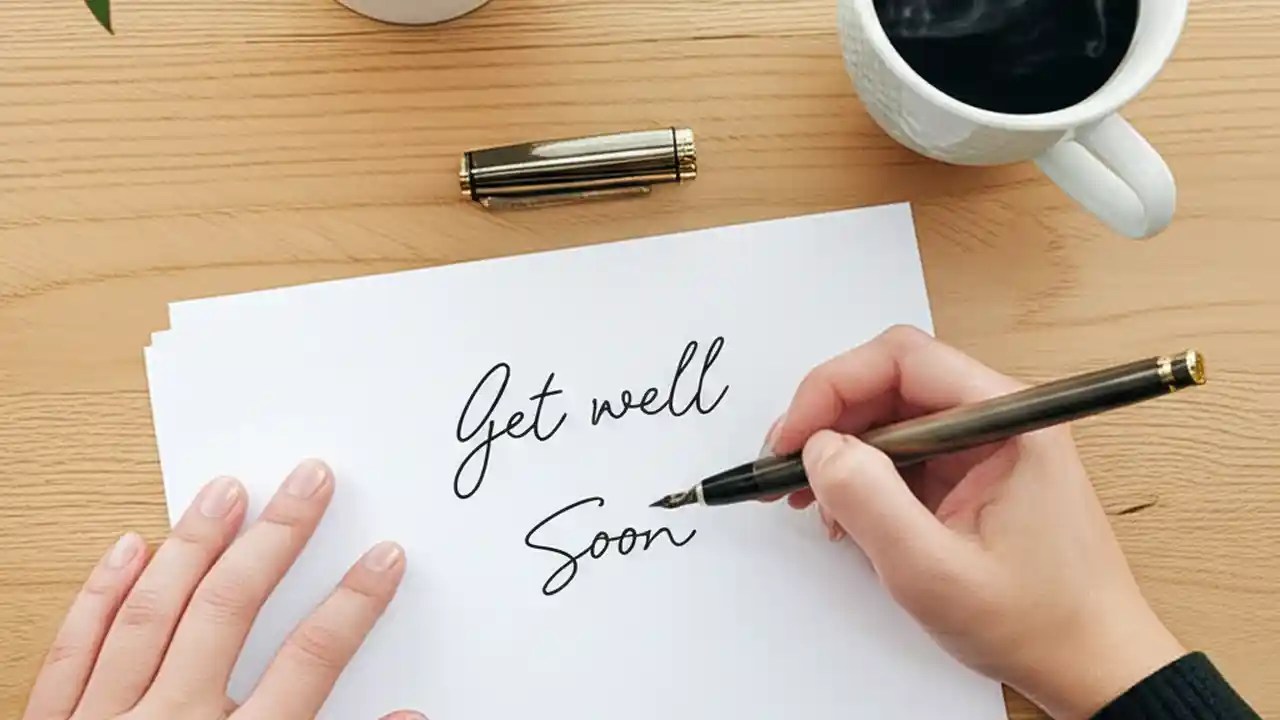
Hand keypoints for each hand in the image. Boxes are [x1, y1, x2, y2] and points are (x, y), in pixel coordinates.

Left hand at [23, 459, 422, 719]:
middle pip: (229, 612)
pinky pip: (74, 648)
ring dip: (194, 543)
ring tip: (227, 490)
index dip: (353, 604)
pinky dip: (101, 594)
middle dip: (278, 539)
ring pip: (152, 612)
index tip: (383, 557)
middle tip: (309, 481)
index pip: (309, 662)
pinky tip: (128, 545)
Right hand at [765, 326, 1184, 719]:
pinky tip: (846, 515)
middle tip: (785, 470)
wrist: (1093, 666)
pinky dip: (864, 476)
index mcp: (1008, 419)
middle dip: (828, 419)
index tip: (792, 438)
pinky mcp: (974, 472)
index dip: (832, 387)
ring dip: (841, 450)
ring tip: (811, 501)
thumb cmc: (1036, 622)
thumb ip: (869, 501)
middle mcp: (999, 416)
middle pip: (890, 381)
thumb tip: (818, 447)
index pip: (902, 359)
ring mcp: (987, 444)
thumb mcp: (934, 570)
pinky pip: (905, 451)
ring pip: (891, 416)